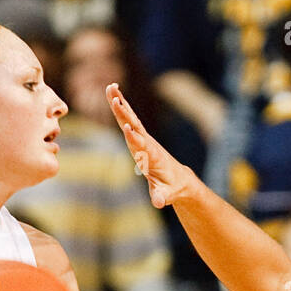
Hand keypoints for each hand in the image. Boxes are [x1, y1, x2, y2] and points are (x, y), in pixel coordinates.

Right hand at [107, 83, 195, 208]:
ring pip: (130, 117)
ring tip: (111, 87)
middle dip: (124, 114)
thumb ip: (161, 196)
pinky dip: (121, 106)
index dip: (134, 138)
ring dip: (120, 102)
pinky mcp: (140, 136)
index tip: (127, 127)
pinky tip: (113, 94)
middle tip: (115, 99)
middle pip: (134, 125)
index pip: (141, 146)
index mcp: (151, 156)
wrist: (179, 179)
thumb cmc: (171, 188)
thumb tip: (158, 203)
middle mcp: (147, 143)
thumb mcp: (166, 195)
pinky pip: (128, 119)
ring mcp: (144, 138)